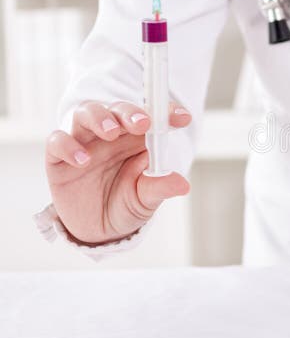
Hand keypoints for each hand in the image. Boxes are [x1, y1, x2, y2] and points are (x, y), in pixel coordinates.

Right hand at [44, 100, 191, 243]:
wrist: (98, 229)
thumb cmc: (126, 204)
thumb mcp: (146, 199)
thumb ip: (160, 187)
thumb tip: (183, 184)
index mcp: (138, 139)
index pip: (152, 117)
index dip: (167, 112)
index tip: (183, 118)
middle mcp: (112, 135)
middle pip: (118, 109)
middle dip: (130, 112)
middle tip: (142, 124)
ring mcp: (85, 142)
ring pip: (86, 113)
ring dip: (99, 118)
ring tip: (111, 132)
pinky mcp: (59, 157)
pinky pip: (58, 141)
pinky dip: (69, 146)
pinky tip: (82, 160)